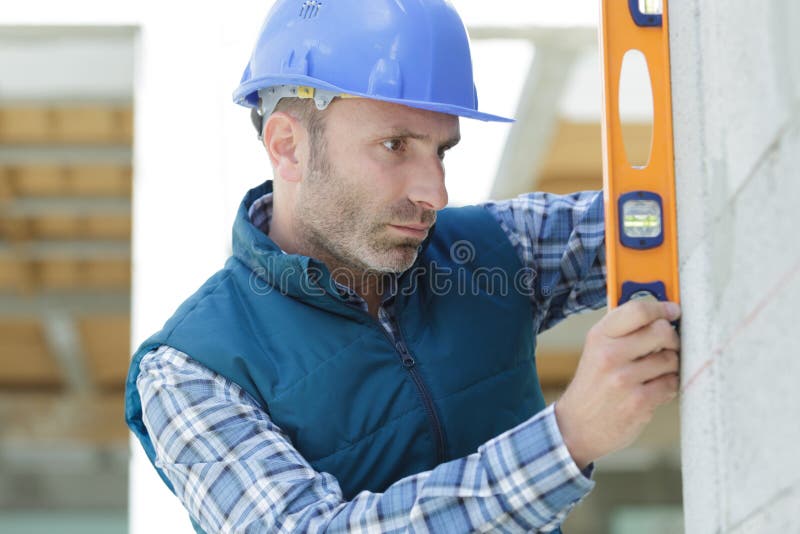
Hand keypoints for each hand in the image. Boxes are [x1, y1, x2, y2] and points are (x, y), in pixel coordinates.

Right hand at [554, 299, 680, 468]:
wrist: (576, 426)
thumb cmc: (593, 385)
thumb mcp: (597, 350)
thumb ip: (623, 330)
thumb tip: (661, 312)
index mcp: (599, 336)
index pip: (638, 309)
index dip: (662, 307)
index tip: (673, 311)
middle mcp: (610, 354)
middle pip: (661, 331)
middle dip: (672, 338)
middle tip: (668, 346)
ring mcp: (624, 379)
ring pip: (671, 359)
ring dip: (671, 366)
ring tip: (656, 372)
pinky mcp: (639, 402)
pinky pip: (671, 383)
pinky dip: (668, 386)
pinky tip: (655, 389)